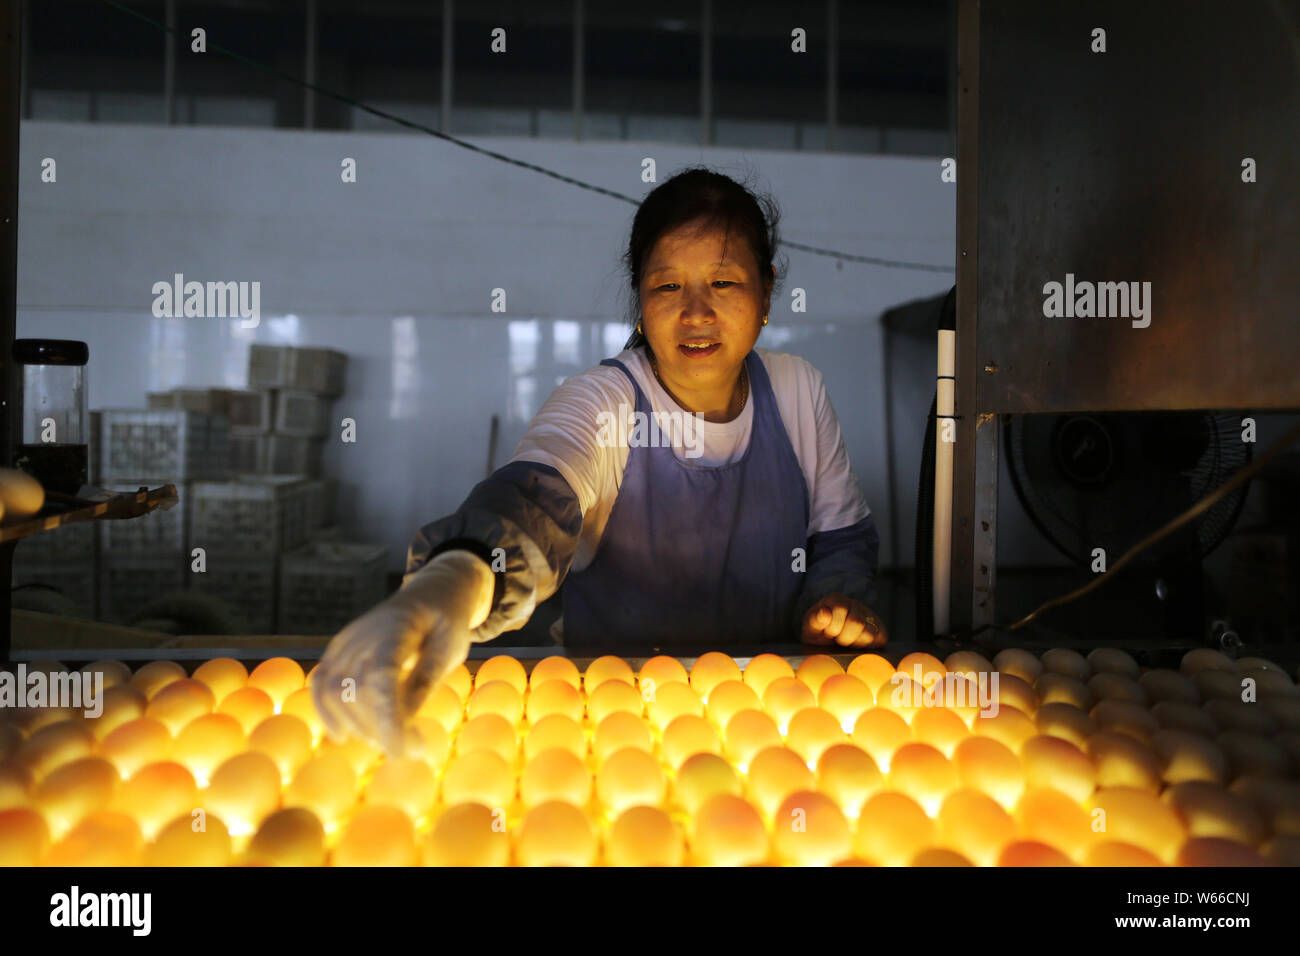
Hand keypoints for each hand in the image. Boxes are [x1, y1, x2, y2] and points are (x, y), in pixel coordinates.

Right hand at [311, 550, 494, 756]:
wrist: (430, 593)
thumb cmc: (445, 623)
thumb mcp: (451, 649)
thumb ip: (425, 681)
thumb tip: (403, 722)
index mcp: (396, 628)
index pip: (381, 678)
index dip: (386, 719)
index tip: (402, 752)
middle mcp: (362, 634)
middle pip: (356, 691)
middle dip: (380, 729)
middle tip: (414, 749)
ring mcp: (345, 642)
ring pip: (334, 693)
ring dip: (359, 727)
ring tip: (391, 741)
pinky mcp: (337, 652)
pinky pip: (321, 684)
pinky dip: (327, 713)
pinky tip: (344, 737)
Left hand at [801, 593, 887, 647]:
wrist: (826, 644)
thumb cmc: (817, 635)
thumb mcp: (809, 629)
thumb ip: (815, 621)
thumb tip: (824, 613)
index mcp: (836, 599)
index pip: (840, 609)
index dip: (833, 627)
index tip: (828, 633)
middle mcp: (854, 604)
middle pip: (857, 622)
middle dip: (844, 638)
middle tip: (837, 640)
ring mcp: (869, 615)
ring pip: (869, 633)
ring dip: (856, 644)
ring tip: (847, 643)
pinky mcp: (879, 629)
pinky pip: (880, 638)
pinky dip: (869, 646)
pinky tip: (858, 645)